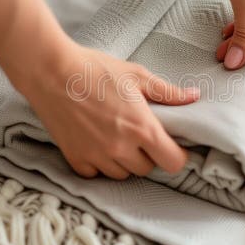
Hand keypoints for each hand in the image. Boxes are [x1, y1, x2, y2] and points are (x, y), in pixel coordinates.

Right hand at [19, 41, 199, 178]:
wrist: (50, 72)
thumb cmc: (95, 70)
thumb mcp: (136, 76)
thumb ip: (167, 92)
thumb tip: (193, 97)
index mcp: (141, 127)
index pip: (172, 162)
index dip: (177, 156)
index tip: (174, 147)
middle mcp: (121, 148)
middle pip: (146, 169)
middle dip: (148, 155)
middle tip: (140, 135)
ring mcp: (97, 156)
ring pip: (122, 174)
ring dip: (125, 161)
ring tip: (118, 137)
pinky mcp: (75, 159)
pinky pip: (96, 174)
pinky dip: (100, 164)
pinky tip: (98, 144)